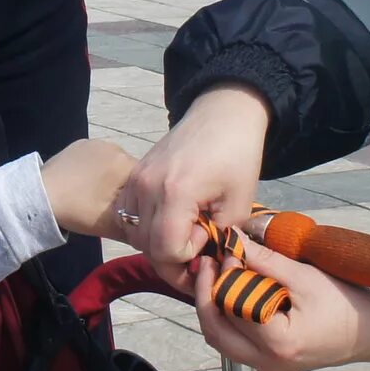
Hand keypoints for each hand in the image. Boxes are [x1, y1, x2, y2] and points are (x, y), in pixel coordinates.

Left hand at [40, 138, 139, 242]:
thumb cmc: (78, 210)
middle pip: (131, 171)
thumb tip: (151, 229)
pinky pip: (99, 157)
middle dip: (126, 187)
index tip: (129, 210)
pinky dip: (96, 168)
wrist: (39, 196)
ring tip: (96, 193)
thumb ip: (138, 227)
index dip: (141, 198)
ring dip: (112, 177)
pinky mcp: (81, 143)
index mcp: (126, 164)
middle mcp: (116, 147)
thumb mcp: (112, 225)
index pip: (146, 182)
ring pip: (116, 163)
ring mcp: (97, 142)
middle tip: (111, 205)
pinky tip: (84, 182)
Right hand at [116, 86, 270, 285]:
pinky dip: (146, 225)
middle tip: (199, 245)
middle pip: (147, 245)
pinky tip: (170, 219)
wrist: (222, 113)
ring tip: (185, 232)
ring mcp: (136, 180)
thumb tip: (203, 257)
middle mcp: (147, 187)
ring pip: (134, 233)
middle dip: (173, 256)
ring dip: (158, 243)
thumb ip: (220, 236)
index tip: (208, 238)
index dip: (188, 256)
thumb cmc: (238, 154)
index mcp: (175, 193)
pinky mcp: (134, 175)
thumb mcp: (240, 203)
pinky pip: (129, 213)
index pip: (166, 249)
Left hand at [191, 239, 369, 370]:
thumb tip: (234, 241)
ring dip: (213, 307)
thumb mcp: (305, 277)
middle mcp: (267, 362)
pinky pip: (234, 343)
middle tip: (209, 262)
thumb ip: (266, 261)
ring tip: (218, 274)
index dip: (221, 277)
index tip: (225, 250)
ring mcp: (266, 367)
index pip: (230, 308)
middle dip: (206, 294)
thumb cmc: (347, 304)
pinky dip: (227, 318)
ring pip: (221, 339)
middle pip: (215, 330)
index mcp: (277, 343)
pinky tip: (232, 292)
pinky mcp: (269, 363)